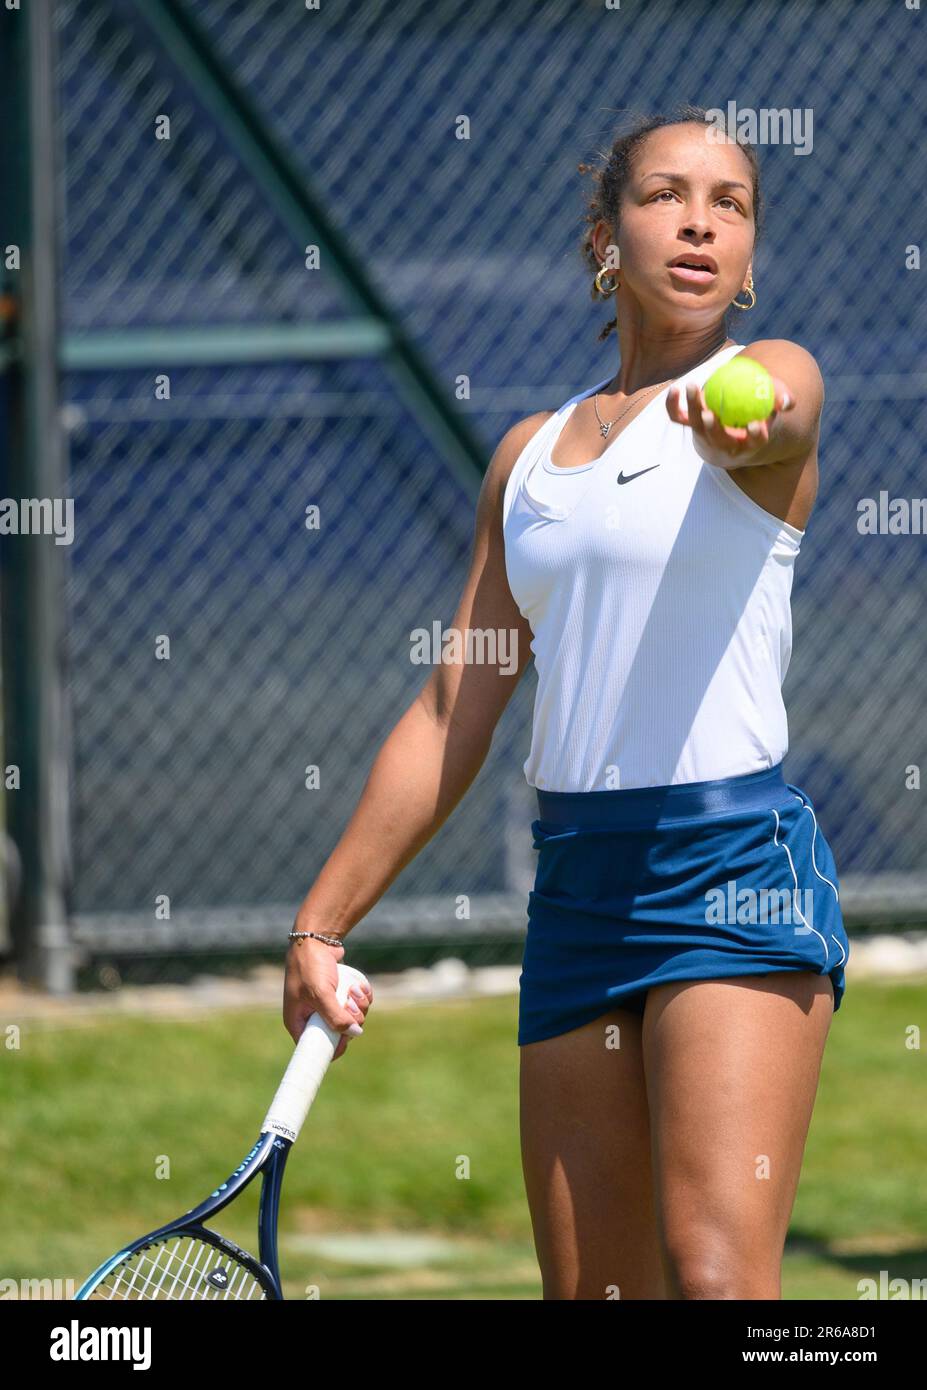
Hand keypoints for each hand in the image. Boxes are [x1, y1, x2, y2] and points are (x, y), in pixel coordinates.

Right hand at [282, 932, 372, 1060]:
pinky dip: (362, 998)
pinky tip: (360, 986)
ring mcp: (326, 1004)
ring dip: (359, 1006)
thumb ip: (335, 1017)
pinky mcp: (338, 993)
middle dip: (351, 1020)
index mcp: (298, 1022)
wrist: (315, 937)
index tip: (347, 1037)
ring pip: (351, 1018)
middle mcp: (311, 1016)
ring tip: (355, 990)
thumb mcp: (319, 993)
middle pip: (339, 1033)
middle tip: (350, 1004)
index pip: (316, 1047)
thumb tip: (355, 1033)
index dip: (334, 1046)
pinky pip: (356, 1004)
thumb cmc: (310, 966)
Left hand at [666, 376, 794, 467]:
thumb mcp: (771, 404)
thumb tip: (787, 401)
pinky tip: (674, 389)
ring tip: (691, 386)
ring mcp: (706, 438)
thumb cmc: (758, 411)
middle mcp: (726, 446)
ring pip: (696, 426)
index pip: (755, 442)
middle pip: (718, 439)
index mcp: (750, 443)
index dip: (756, 436)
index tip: (755, 425)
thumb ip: (780, 399)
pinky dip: (673, 404)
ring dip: (693, 407)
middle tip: (708, 412)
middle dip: (713, 428)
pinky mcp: (691, 426)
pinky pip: (678, 417)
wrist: (736, 424)